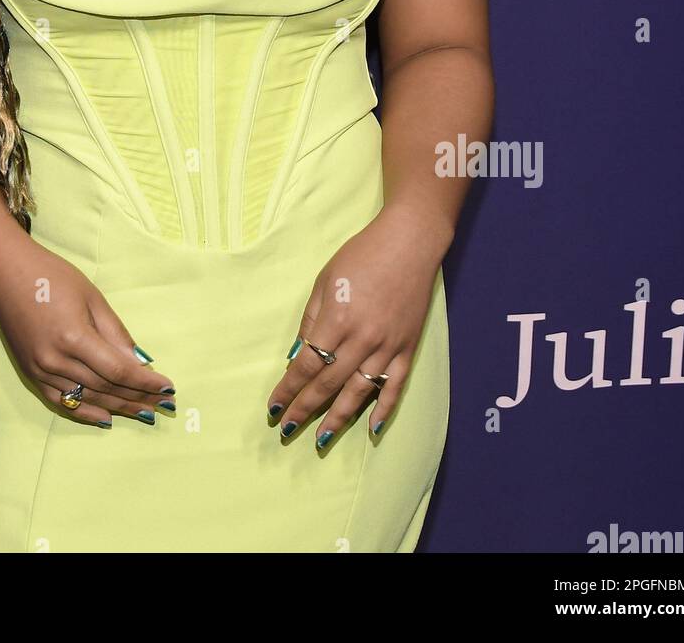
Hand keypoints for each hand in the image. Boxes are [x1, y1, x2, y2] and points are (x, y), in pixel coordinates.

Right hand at [0, 242, 175, 427]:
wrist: (6, 274)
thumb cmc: (52, 277)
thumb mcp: (92, 297)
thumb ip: (116, 333)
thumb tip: (141, 362)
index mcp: (74, 337)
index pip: (118, 370)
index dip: (145, 382)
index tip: (169, 387)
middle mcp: (56, 360)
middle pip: (105, 388)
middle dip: (138, 397)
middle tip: (164, 404)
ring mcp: (40, 371)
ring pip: (88, 398)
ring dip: (119, 407)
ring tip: (145, 412)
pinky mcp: (30, 375)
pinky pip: (62, 402)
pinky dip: (86, 411)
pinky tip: (107, 418)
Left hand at [265, 206, 445, 445]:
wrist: (409, 243)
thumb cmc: (361, 255)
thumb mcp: (324, 281)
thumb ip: (310, 320)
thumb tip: (297, 356)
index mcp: (336, 319)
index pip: (306, 365)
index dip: (288, 389)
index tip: (274, 407)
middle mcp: (362, 338)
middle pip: (329, 384)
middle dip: (305, 409)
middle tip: (287, 429)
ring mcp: (387, 346)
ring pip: (359, 392)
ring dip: (338, 418)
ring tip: (320, 439)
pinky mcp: (408, 348)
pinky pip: (395, 385)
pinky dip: (384, 409)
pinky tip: (370, 429)